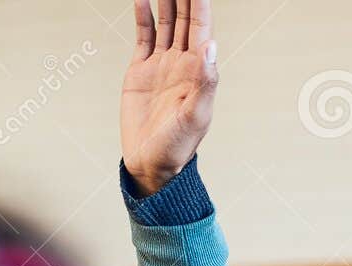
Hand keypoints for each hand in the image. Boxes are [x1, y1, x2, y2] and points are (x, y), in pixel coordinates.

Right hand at [121, 0, 218, 195]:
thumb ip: (206, 82)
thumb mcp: (196, 116)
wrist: (151, 165)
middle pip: (184, 18)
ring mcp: (161, 65)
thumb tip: (210, 46)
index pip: (201, 26)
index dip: (199, 2)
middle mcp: (182, 63)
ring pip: (166, 22)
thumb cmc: (178, 147)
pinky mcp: (140, 70)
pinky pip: (143, 36)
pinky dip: (143, 16)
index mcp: (199, 71)